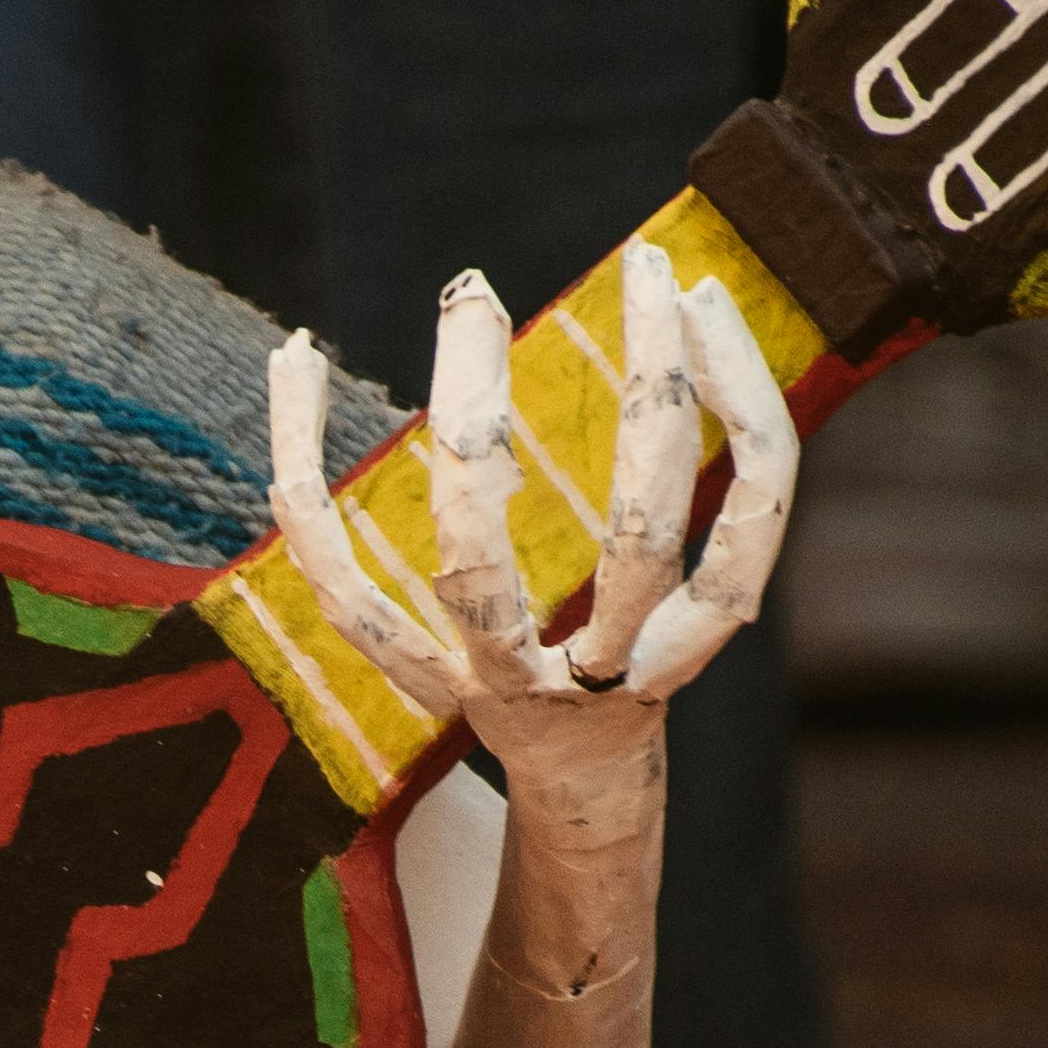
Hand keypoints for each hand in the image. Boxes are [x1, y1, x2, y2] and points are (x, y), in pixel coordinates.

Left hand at [269, 233, 797, 825]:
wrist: (574, 782)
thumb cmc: (632, 650)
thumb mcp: (684, 580)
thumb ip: (698, 474)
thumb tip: (687, 303)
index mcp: (692, 638)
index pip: (750, 521)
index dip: (743, 410)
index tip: (703, 294)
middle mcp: (608, 670)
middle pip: (639, 539)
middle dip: (651, 391)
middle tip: (643, 266)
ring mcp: (504, 686)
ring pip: (476, 569)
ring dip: (472, 423)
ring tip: (474, 298)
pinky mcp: (418, 686)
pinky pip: (339, 583)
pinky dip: (303, 474)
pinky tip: (297, 365)